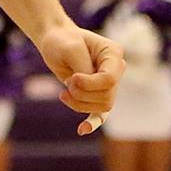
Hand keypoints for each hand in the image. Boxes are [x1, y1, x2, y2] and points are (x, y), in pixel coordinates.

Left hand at [36, 21, 124, 135]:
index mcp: (113, 53)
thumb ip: (82, 68)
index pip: (110, 79)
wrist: (55, 42)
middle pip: (107, 96)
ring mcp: (108, 84)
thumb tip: (85, 88)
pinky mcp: (97, 94)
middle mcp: (115, 70)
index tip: (72, 77)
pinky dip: (92, 123)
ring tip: (64, 93)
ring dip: (79, 104)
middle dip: (83, 94)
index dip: (90, 84)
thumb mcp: (70, 49)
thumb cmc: (62, 41)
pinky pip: (101, 114)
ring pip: (102, 107)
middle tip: (68, 82)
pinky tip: (82, 129)